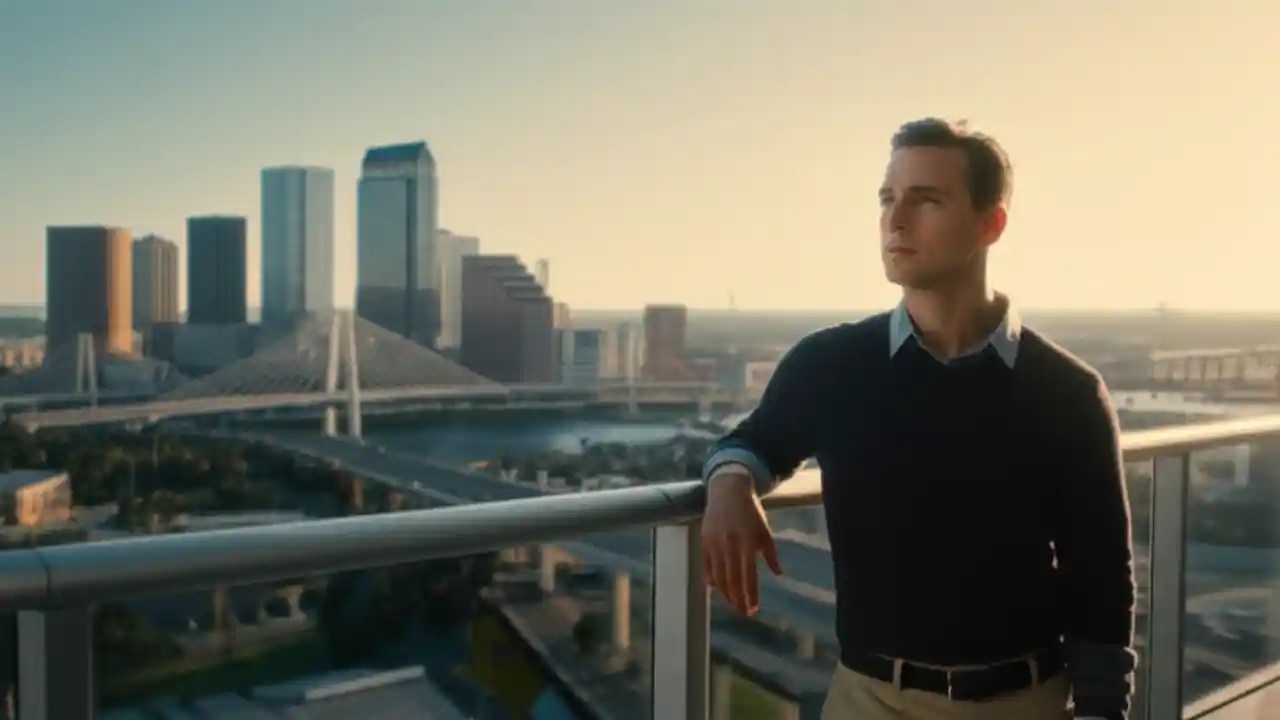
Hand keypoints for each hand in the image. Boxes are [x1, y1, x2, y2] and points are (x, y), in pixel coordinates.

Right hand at [700, 468, 782, 614]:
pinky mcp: (704, 542)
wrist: (727, 491)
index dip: (750, 595)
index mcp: (747, 544)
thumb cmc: (750, 512)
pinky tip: (717, 589)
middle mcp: (730, 546)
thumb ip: (771, 554)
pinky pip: (706, 566)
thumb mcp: (765, 531)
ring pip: (719, 576)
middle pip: (732, 581)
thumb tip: (779, 574)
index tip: (753, 609)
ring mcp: (715, 544)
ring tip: (733, 603)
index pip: (749, 577)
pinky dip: (711, 579)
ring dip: (726, 593)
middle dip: (738, 600)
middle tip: (743, 612)